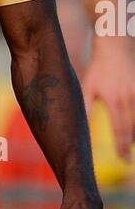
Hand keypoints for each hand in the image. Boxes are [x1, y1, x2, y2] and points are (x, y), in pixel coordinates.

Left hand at [83, 38, 134, 159]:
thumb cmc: (99, 69)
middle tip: (128, 160)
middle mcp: (130, 97)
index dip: (122, 147)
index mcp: (114, 100)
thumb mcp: (88, 88)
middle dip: (131, 145)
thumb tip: (79, 128)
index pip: (120, 129)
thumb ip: (86, 108)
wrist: (115, 47)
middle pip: (134, 127)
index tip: (123, 160)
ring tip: (132, 147)